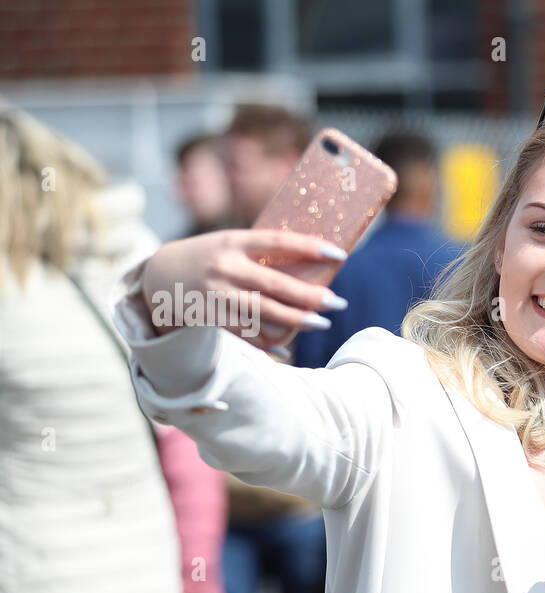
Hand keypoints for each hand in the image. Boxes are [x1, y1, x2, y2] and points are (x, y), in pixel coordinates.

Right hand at [140, 230, 347, 352]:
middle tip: (337, 303)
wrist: (157, 276)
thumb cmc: (207, 258)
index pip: (277, 242)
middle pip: (274, 284)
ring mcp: (216, 295)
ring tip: (320, 324)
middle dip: (309, 295)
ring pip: (262, 312)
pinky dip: (265, 344)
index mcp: (233, 242)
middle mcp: (225, 268)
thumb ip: (259, 254)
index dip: (309, 247)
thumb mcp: (228, 245)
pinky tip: (286, 350)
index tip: (339, 254)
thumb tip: (310, 265)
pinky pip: (243, 334)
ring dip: (294, 321)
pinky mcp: (209, 318)